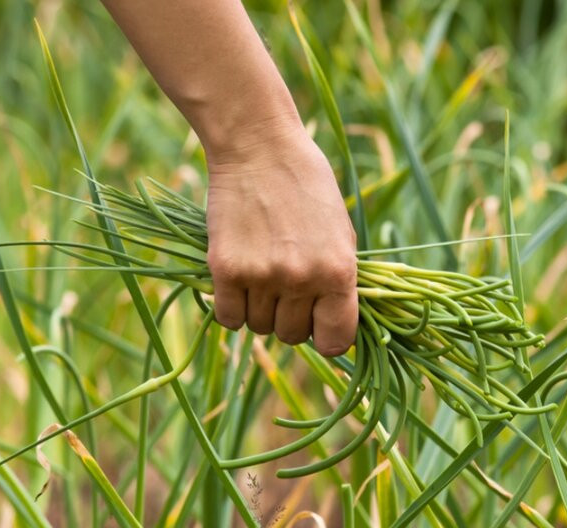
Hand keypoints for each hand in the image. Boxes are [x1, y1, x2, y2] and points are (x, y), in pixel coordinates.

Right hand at [205, 128, 357, 356]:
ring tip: (261, 273)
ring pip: (259, 327)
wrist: (259, 147)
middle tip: (284, 286)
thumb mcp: (340, 233)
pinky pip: (229, 318)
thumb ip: (338, 280)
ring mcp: (262, 276)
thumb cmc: (306, 187)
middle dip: (289, 318)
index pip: (336, 341)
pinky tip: (238, 281)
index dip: (326, 336)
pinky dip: (232, 306)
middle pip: (292, 335)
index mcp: (338, 271)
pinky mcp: (226, 269)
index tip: (317, 323)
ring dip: (259, 309)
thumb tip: (331, 326)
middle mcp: (302, 279)